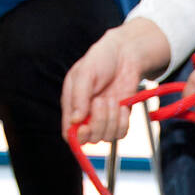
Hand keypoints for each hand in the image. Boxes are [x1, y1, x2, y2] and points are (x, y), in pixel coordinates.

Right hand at [61, 29, 143, 143]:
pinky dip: (123, 122)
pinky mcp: (119, 120)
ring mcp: (104, 119)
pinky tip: (122, 105)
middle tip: (102, 100)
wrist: (125, 56)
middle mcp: (87, 117)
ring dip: (112, 119)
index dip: (77, 136)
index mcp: (72, 106)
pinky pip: (121, 134)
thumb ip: (79, 96)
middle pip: (90, 138)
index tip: (85, 127)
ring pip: (107, 137)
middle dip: (99, 122)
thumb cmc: (100, 60)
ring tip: (113, 99)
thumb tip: (75, 120)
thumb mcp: (85, 73)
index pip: (69, 134)